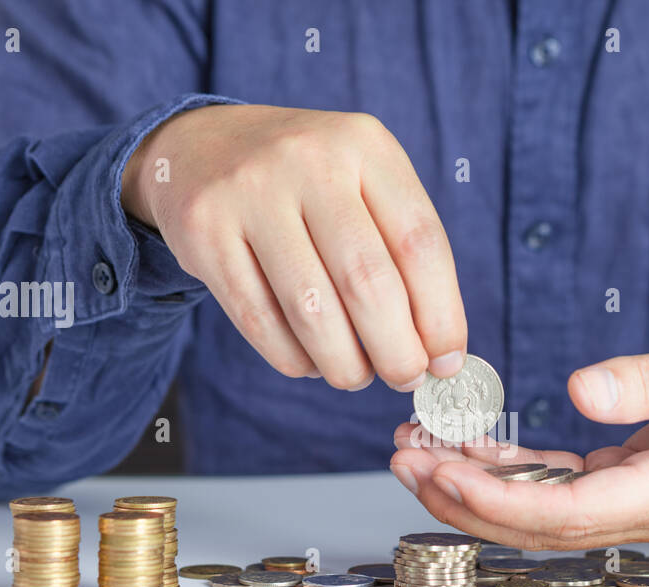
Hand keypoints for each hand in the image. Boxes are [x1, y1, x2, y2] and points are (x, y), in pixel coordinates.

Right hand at [121, 104, 465, 388]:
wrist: (201, 148)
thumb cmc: (307, 186)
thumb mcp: (363, 186)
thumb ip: (404, 256)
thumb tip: (442, 355)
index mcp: (365, 146)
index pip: (420, 244)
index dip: (442, 315)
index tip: (448, 363)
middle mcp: (308, 160)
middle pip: (368, 281)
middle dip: (396, 350)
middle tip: (405, 379)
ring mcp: (250, 193)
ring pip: (312, 310)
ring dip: (344, 364)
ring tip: (356, 375)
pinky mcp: (204, 231)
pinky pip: (259, 320)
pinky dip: (294, 359)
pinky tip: (311, 362)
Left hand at [389, 328, 648, 549]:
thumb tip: (581, 388)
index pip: (571, 513)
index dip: (500, 500)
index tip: (443, 469)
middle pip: (539, 527)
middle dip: (464, 500)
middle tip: (403, 459)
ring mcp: (636, 502)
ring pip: (539, 514)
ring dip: (474, 489)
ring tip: (415, 450)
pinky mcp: (626, 482)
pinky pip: (555, 489)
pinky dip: (507, 472)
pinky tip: (466, 447)